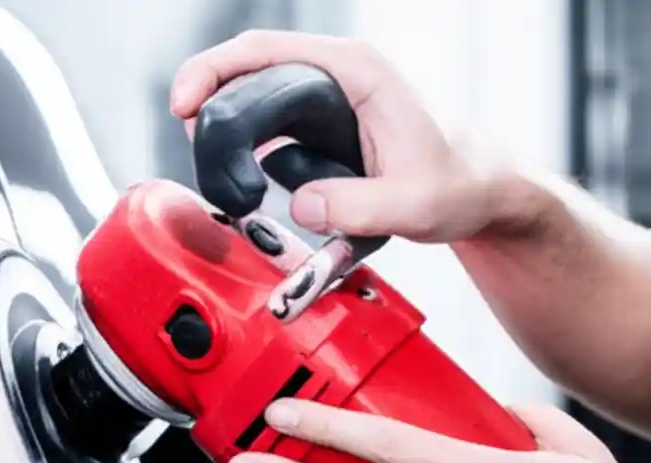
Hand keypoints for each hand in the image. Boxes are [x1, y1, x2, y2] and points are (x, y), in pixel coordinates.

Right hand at [169, 30, 539, 243]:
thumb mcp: (414, 204)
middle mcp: (338, 75)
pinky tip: (238, 174)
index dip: (214, 72)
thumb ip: (356, 206)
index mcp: (358, 71)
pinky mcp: (321, 125)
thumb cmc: (461, 185)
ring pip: (252, 96)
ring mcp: (328, 98)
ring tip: (213, 164)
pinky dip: (243, 146)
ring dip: (223, 126)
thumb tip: (301, 205)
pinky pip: (266, 126)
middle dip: (207, 99)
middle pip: (247, 68)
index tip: (184, 106)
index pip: (266, 51)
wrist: (482, 193)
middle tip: (188, 140)